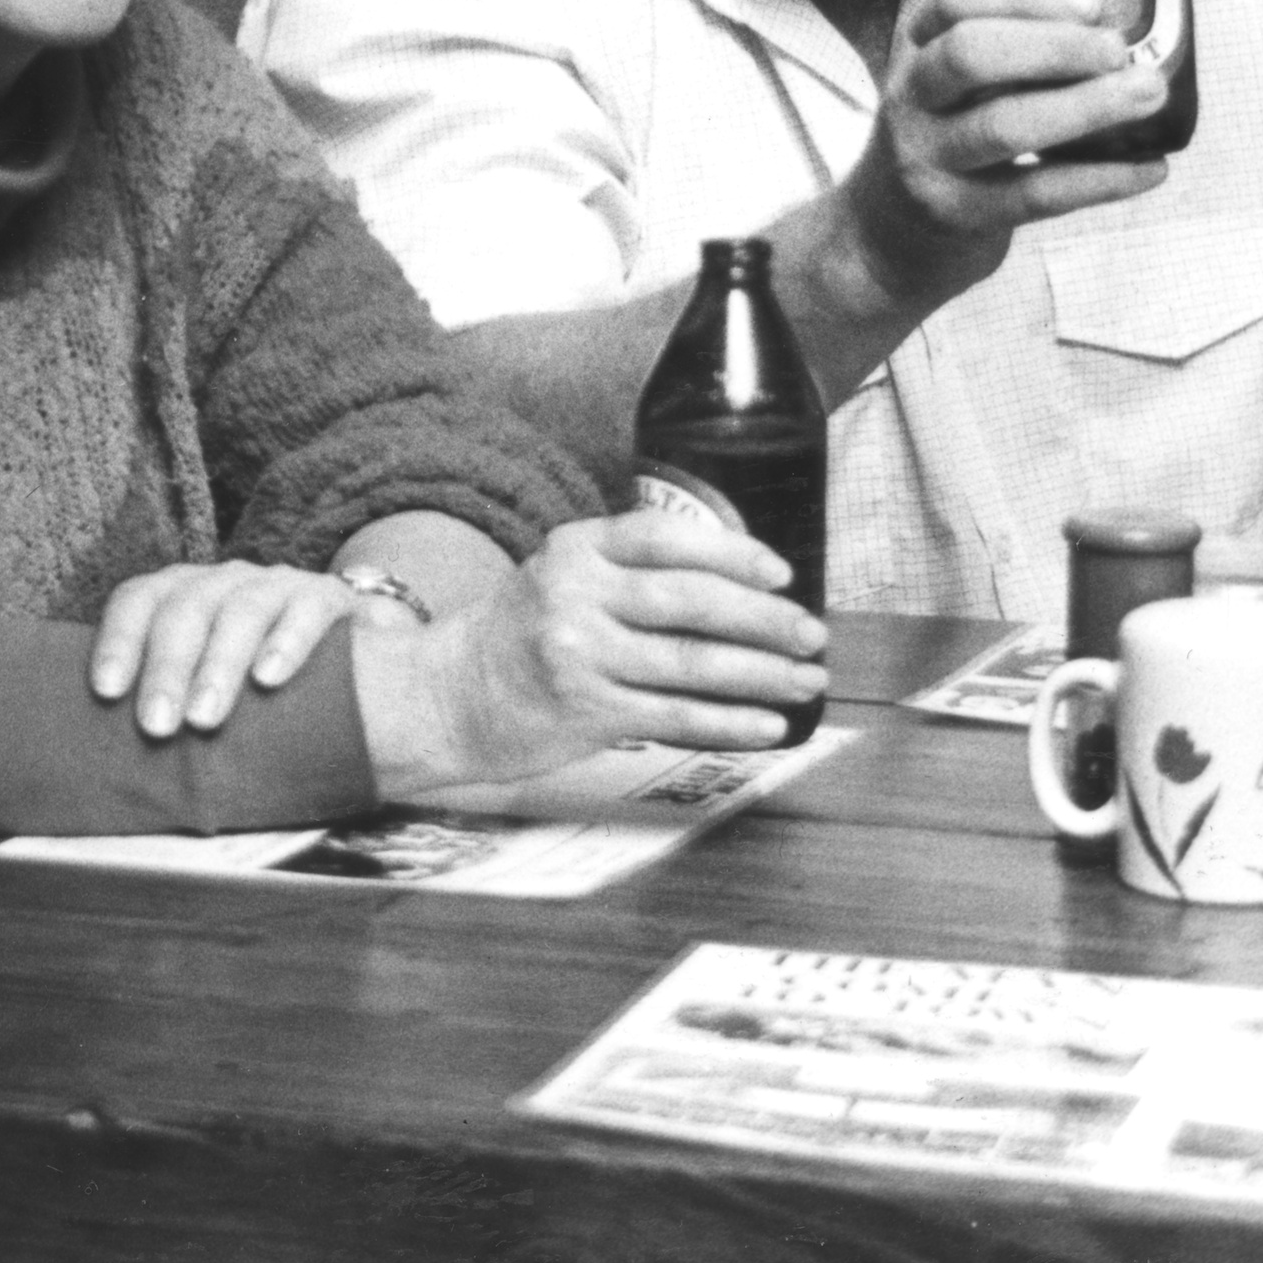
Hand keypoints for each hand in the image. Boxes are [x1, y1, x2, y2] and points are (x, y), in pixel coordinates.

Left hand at [90, 562, 359, 737]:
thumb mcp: (206, 688)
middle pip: (185, 609)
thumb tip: (111, 774)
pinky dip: (286, 642)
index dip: (118, 640)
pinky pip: (306, 610)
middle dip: (167, 668)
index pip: (138, 601)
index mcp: (184, 596)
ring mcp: (277, 585)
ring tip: (204, 718)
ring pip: (241, 610)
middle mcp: (225, 582)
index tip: (106, 692)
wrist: (354, 660)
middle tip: (157, 726)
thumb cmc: (257, 689)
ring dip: (218, 664)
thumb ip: (171, 708)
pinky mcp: (328, 598)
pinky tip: (270, 678)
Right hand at [356, 510, 830, 798]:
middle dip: (765, 620)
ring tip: (806, 680)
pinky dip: (730, 721)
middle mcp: (575, 596)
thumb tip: (739, 583)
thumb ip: (630, 568)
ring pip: (691, 663)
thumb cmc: (525, 632)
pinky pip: (674, 717)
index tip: (782, 574)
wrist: (449, 696)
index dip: (732, 553)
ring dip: (762, 674)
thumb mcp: (564, 574)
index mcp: (576, 548)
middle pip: (689, 601)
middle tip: (813, 634)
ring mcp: (578, 656)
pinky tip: (768, 724)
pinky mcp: (584, 713)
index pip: (664, 538)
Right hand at [847, 0, 1169, 291]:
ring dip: (1085, 107)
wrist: (886, 234)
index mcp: (920, 48)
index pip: (957, 0)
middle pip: (971, 55)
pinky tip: (1150, 168)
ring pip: (1002, 126)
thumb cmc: (951, 139)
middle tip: (1120, 50)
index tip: (1093, 1)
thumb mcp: (957, 85)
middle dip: (1054, 46)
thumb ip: (1019, 52)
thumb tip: (1129, 27)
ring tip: (1149, 94)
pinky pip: (1034, 194)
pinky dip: (1100, 180)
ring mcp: (928, 159)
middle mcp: (913, 97)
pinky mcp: (955, 215)